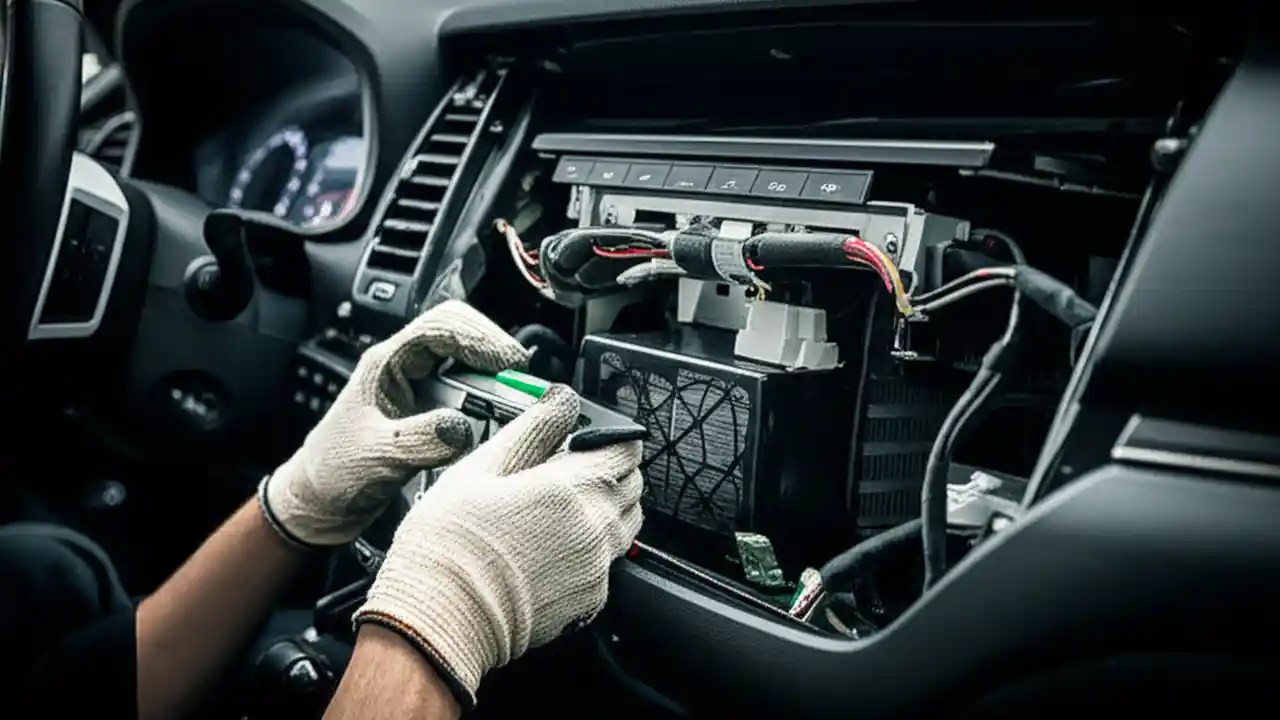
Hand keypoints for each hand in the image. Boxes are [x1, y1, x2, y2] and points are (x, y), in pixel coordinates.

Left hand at [260, 300, 529, 546]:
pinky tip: (501, 410)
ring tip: (517, 392)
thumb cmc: (333, 472)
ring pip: (467, 357)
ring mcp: (419, 384)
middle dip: (493, 347)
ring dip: (494, 370)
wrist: (320, 500)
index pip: (438, 326)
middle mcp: (405, 365)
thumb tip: (462, 428)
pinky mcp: (431, 406)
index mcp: (385, 362)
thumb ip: (418, 441)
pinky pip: (468, 386)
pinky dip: (490, 393)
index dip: (478, 338)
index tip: (507, 364)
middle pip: (459, 331)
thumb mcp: (374, 457)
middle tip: (521, 375)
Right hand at [353, 385, 643, 708]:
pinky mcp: (590, 600)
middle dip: (611, 471)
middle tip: (571, 471)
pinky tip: (552, 547)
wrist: (440, 618)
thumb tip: (563, 401)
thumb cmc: (449, 545)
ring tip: (561, 508)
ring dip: (608, 508)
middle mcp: (595, 527)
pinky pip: (608, 563)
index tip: (587, 441)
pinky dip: (592, 549)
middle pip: (633, 486)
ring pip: (627, 525)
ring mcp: (596, 567)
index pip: (626, 450)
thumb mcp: (481, 467)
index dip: (610, 439)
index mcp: (572, 488)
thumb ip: (532, 429)